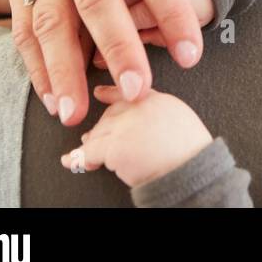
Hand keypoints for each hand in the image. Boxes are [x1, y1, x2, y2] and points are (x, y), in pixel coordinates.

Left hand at [60, 87, 212, 187]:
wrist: (191, 170)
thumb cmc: (190, 153)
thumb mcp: (180, 121)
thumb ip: (159, 115)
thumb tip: (143, 122)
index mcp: (157, 100)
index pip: (128, 92)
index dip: (111, 93)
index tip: (99, 93)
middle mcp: (139, 108)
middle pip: (109, 116)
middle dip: (99, 129)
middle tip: (90, 138)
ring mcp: (126, 126)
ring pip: (98, 134)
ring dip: (91, 146)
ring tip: (83, 155)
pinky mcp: (115, 147)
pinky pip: (89, 153)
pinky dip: (78, 159)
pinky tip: (71, 161)